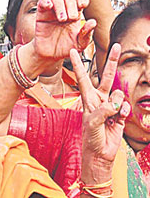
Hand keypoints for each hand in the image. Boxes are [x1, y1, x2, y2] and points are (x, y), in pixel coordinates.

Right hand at [30, 0, 94, 65]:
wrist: (50, 55)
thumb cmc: (66, 48)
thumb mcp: (80, 44)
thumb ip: (86, 34)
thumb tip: (93, 22)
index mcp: (76, 13)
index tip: (82, 5)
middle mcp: (64, 9)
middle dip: (72, 6)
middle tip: (72, 18)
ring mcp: (52, 11)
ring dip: (60, 6)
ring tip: (62, 19)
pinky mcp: (41, 14)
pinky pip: (42, 1)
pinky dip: (45, 0)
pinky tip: (49, 6)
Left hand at [73, 44, 128, 171]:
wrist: (101, 151)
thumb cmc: (91, 137)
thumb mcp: (92, 123)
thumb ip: (103, 111)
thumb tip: (115, 103)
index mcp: (88, 99)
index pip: (83, 78)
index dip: (79, 65)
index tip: (72, 50)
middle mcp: (99, 99)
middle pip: (106, 76)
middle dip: (111, 62)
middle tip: (116, 45)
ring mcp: (111, 105)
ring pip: (118, 94)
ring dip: (117, 104)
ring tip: (111, 116)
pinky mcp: (121, 112)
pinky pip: (125, 106)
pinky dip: (123, 113)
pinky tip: (118, 120)